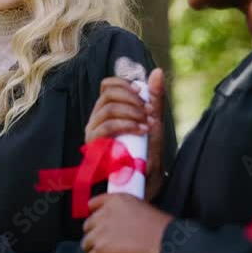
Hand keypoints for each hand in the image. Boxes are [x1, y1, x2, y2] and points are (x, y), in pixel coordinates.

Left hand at [81, 194, 171, 252]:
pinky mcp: (101, 250)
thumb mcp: (143, 209)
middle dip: (95, 236)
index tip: (99, 225)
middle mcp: (105, 213)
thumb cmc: (163, 230)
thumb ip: (125, 214)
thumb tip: (119, 228)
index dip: (95, 216)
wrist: (168, 244)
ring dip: (95, 252)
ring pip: (86, 244)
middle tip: (106, 246)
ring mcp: (101, 232)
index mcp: (117, 200)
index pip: (94, 204)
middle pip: (88, 226)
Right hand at [85, 68, 166, 197]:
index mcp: (108, 109)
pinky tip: (141, 130)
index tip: (142, 93)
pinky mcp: (94, 146)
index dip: (123, 84)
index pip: (107, 85)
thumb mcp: (154, 121)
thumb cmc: (147, 151)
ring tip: (147, 124)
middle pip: (108, 94)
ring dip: (131, 112)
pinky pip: (106, 127)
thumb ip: (155, 98)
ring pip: (108, 109)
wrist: (146, 180)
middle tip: (149, 111)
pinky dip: (126, 125)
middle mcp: (97, 118)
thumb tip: (158, 72)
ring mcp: (94, 132)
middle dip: (132, 99)